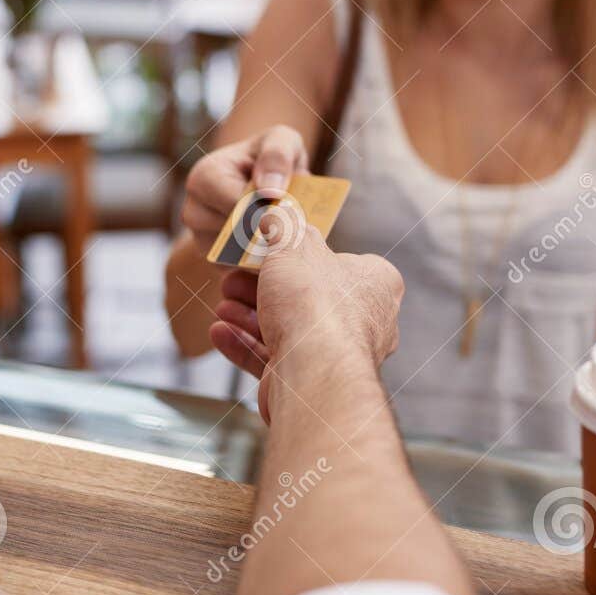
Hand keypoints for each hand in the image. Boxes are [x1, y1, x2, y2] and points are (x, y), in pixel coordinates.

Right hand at [181, 125, 307, 255]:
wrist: (265, 180)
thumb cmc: (272, 157)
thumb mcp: (282, 140)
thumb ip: (278, 154)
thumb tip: (269, 190)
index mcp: (204, 178)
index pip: (234, 204)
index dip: (265, 207)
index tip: (287, 204)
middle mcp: (194, 212)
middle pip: (234, 234)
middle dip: (267, 229)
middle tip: (291, 220)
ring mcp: (202, 240)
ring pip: (239, 256)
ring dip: (267, 247)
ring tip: (284, 228)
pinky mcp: (217, 262)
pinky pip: (241, 271)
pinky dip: (263, 262)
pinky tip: (277, 244)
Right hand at [209, 216, 403, 422]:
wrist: (312, 372)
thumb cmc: (314, 303)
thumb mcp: (294, 244)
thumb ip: (284, 227)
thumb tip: (276, 212)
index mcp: (375, 284)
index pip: (340, 261)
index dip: (298, 255)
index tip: (266, 251)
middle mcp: (365, 322)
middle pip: (305, 297)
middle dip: (261, 288)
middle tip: (233, 278)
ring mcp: (337, 356)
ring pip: (287, 329)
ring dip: (249, 316)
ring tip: (222, 303)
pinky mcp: (311, 382)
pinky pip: (274, 359)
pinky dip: (245, 345)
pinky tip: (220, 331)